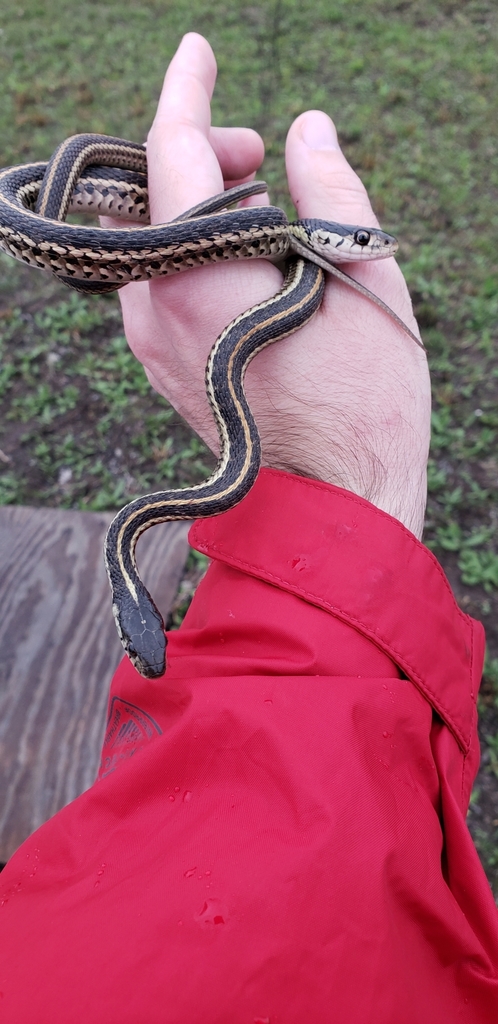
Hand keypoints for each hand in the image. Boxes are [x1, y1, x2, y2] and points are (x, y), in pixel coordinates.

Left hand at [115, 33, 430, 538]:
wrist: (335, 502)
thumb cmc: (362, 398)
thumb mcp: (360, 272)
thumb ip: (328, 185)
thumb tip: (307, 127)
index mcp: (192, 272)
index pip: (172, 148)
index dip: (187, 88)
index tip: (199, 50)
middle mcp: (151, 304)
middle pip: (157, 191)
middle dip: (207, 154)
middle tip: (267, 156)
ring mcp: (149, 342)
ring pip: (157, 236)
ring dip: (205, 206)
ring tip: (271, 215)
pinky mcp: (161, 367)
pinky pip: (163, 280)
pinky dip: (198, 250)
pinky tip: (252, 264)